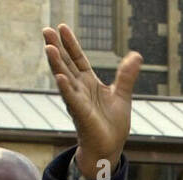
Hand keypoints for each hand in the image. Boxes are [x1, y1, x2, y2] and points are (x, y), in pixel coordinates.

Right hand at [43, 23, 141, 178]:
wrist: (110, 148)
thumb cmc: (112, 124)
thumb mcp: (122, 95)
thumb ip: (126, 76)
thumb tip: (136, 55)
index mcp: (89, 83)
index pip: (77, 58)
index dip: (71, 44)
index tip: (62, 27)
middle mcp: (79, 89)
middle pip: (66, 64)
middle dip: (56, 47)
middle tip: (46, 30)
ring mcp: (78, 101)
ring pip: (64, 79)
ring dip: (56, 64)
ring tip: (48, 47)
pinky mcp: (81, 114)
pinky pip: (72, 99)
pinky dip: (66, 88)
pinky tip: (60, 78)